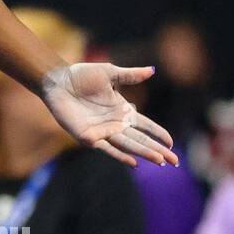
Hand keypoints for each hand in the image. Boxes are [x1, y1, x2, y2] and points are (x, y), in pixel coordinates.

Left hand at [40, 63, 178, 167]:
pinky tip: (133, 162)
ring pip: (128, 145)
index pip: (145, 125)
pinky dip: (120, 155)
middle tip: (175, 161)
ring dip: (144, 153)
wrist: (58, 80)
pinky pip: (106, 148)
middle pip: (140, 139)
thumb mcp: (110, 73)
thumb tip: (152, 70)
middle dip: (157, 150)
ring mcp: (101, 131)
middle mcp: (114, 123)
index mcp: (122, 110)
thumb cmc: (81, 76)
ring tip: (160, 161)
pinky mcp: (87, 136)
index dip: (158, 133)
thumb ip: (130, 75)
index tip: (171, 142)